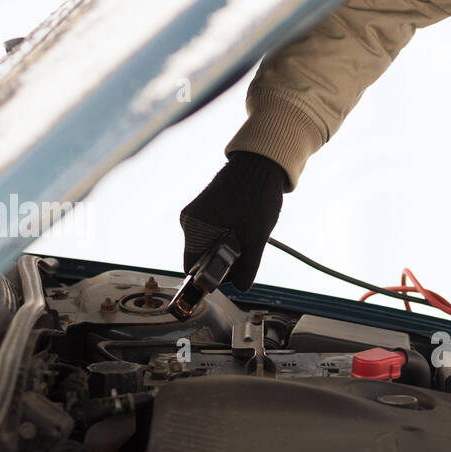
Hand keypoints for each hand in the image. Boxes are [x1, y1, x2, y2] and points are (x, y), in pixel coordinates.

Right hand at [180, 151, 286, 290]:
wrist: (261, 162)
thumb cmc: (257, 196)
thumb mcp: (256, 238)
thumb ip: (248, 267)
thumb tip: (240, 288)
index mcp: (194, 228)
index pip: (192, 268)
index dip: (211, 277)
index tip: (232, 272)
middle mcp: (189, 221)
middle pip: (201, 258)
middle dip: (223, 262)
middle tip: (246, 249)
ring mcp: (196, 214)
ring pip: (209, 247)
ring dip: (228, 249)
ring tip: (247, 233)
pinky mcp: (205, 209)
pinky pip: (213, 234)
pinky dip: (228, 237)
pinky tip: (244, 226)